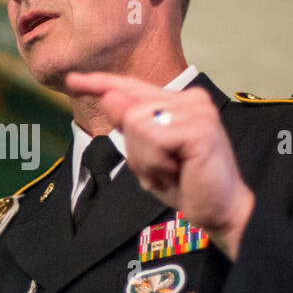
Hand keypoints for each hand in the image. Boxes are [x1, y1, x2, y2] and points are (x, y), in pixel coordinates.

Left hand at [66, 71, 254, 257]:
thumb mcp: (146, 155)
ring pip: (138, 123)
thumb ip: (129, 125)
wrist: (220, 211)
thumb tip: (110, 96)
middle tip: (164, 170)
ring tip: (171, 171)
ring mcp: (198, 110)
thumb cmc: (186, 184)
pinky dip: (156, 162)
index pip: (132, 86)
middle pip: (129, 110)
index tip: (72, 80)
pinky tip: (178, 172)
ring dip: (146, 159)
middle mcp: (190, 99)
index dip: (100, 82)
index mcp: (178, 101)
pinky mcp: (201, 128)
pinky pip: (153, 138)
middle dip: (136, 150)